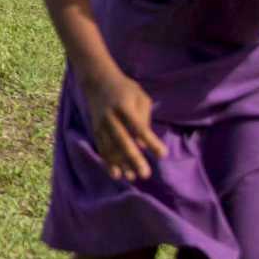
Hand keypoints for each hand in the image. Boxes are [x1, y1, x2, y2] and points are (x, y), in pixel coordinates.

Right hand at [77, 59, 160, 181]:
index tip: (163, 154)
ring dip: (121, 164)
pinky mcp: (95, 131)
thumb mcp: (140, 97)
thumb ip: (144, 119)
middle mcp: (110, 117)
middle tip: (145, 174)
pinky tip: (117, 174)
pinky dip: (108, 163)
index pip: (139, 128)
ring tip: (132, 177)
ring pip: (110, 148)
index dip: (151, 142)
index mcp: (124, 107)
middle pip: (123, 141)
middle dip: (134, 159)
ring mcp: (101, 125)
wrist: (97, 81)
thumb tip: (143, 145)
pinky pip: (102, 149)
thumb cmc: (124, 89)